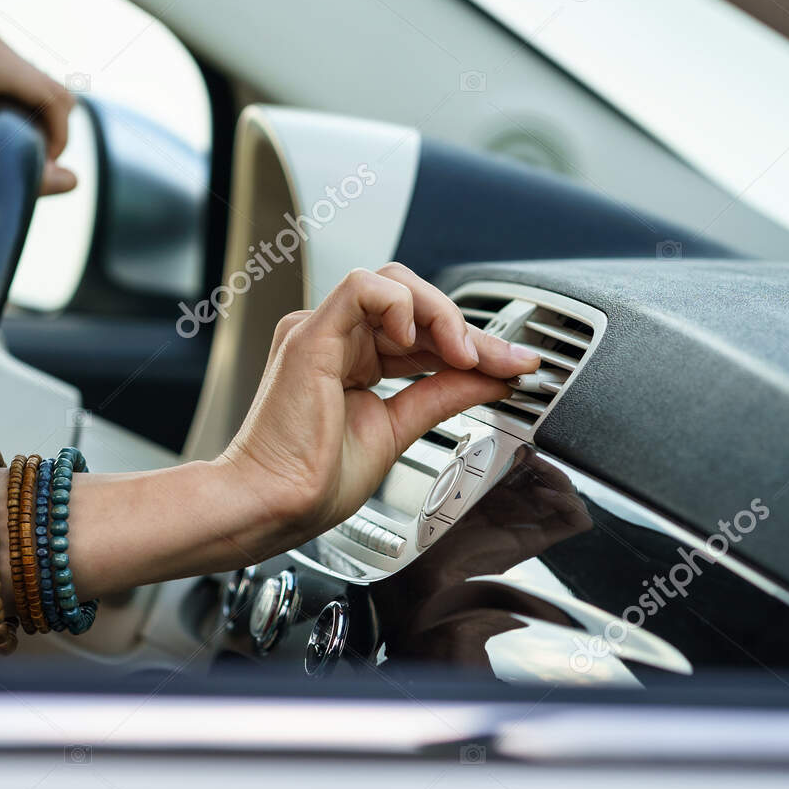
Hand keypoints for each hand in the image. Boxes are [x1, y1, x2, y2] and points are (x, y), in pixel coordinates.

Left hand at [0, 27, 77, 208]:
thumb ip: (27, 175)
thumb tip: (73, 180)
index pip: (53, 97)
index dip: (58, 137)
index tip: (41, 167)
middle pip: (51, 89)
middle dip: (48, 130)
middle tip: (25, 163)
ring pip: (40, 86)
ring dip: (36, 121)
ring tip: (8, 150)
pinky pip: (24, 82)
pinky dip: (23, 110)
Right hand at [218, 263, 540, 545]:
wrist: (274, 505)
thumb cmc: (312, 480)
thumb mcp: (399, 429)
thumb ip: (441, 396)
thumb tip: (488, 378)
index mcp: (352, 361)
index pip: (421, 332)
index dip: (470, 343)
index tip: (513, 366)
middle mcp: (336, 340)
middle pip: (413, 302)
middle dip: (465, 328)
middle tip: (502, 362)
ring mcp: (321, 332)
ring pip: (392, 283)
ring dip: (440, 313)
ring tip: (462, 353)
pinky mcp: (310, 335)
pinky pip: (362, 288)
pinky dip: (401, 304)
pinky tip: (419, 340)